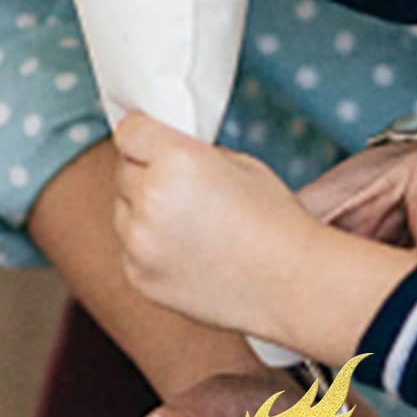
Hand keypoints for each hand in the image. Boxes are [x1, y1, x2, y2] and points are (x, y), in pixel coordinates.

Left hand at [111, 112, 314, 334]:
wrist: (294, 285)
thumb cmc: (277, 224)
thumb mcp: (241, 165)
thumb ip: (191, 155)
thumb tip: (163, 154)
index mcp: (176, 162)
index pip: (129, 131)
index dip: (144, 134)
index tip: (153, 142)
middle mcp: (150, 200)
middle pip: (123, 170)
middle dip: (146, 173)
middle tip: (185, 189)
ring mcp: (139, 244)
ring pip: (122, 212)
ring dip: (143, 212)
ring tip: (191, 227)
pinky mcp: (138, 277)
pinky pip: (129, 249)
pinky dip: (149, 248)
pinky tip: (189, 254)